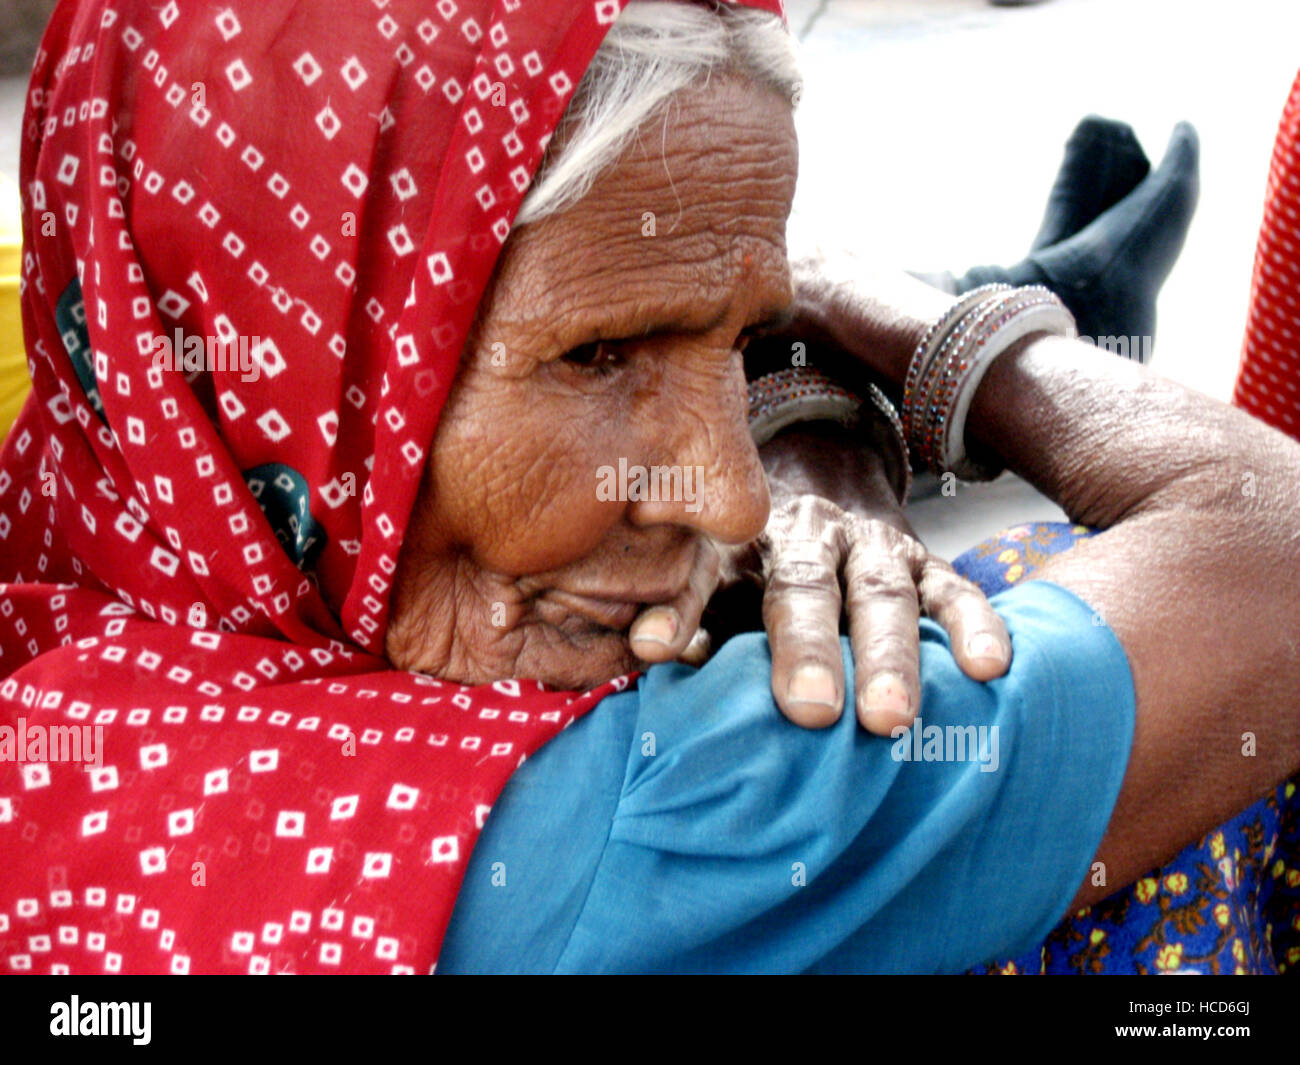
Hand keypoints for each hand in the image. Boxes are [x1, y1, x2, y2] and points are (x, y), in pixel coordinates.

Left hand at [626, 423, 1010, 734]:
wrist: (820, 498)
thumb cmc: (750, 570)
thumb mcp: (707, 581)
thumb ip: (683, 616)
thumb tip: (645, 653)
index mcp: (737, 541)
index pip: (702, 572)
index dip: (681, 609)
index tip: (657, 650)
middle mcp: (807, 535)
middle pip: (804, 587)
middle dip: (807, 649)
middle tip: (808, 712)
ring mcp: (873, 546)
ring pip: (882, 593)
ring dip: (888, 656)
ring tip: (889, 718)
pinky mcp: (928, 564)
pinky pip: (955, 591)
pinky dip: (973, 626)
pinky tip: (989, 668)